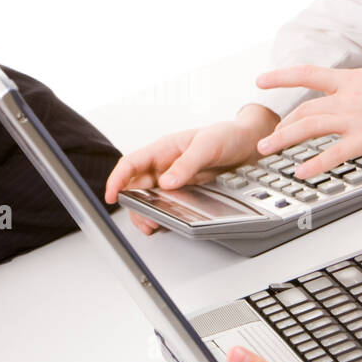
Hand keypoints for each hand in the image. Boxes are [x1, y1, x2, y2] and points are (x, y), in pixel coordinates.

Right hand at [103, 105, 278, 234]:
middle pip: (136, 186)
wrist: (250, 144)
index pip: (131, 163)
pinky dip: (162, 215)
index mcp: (164, 148)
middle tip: (142, 220)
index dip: (117, 180)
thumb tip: (166, 181)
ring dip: (146, 212)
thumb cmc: (228, 135)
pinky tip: (164, 223)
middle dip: (132, 204)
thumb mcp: (207, 145)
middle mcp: (165, 164)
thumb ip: (186, 163)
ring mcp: (174, 179)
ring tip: (152, 225)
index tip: (111, 196)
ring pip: (148, 198)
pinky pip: (166, 204)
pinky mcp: (186, 191)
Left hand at [255, 64, 361, 179]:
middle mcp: (348, 96)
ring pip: (309, 127)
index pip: (309, 73)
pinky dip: (315, 163)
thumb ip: (359, 85)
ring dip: (283, 139)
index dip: (282, 76)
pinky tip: (301, 171)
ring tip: (266, 149)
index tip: (261, 79)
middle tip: (267, 137)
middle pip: (304, 109)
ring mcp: (355, 117)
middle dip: (282, 124)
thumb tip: (347, 88)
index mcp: (352, 79)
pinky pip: (334, 153)